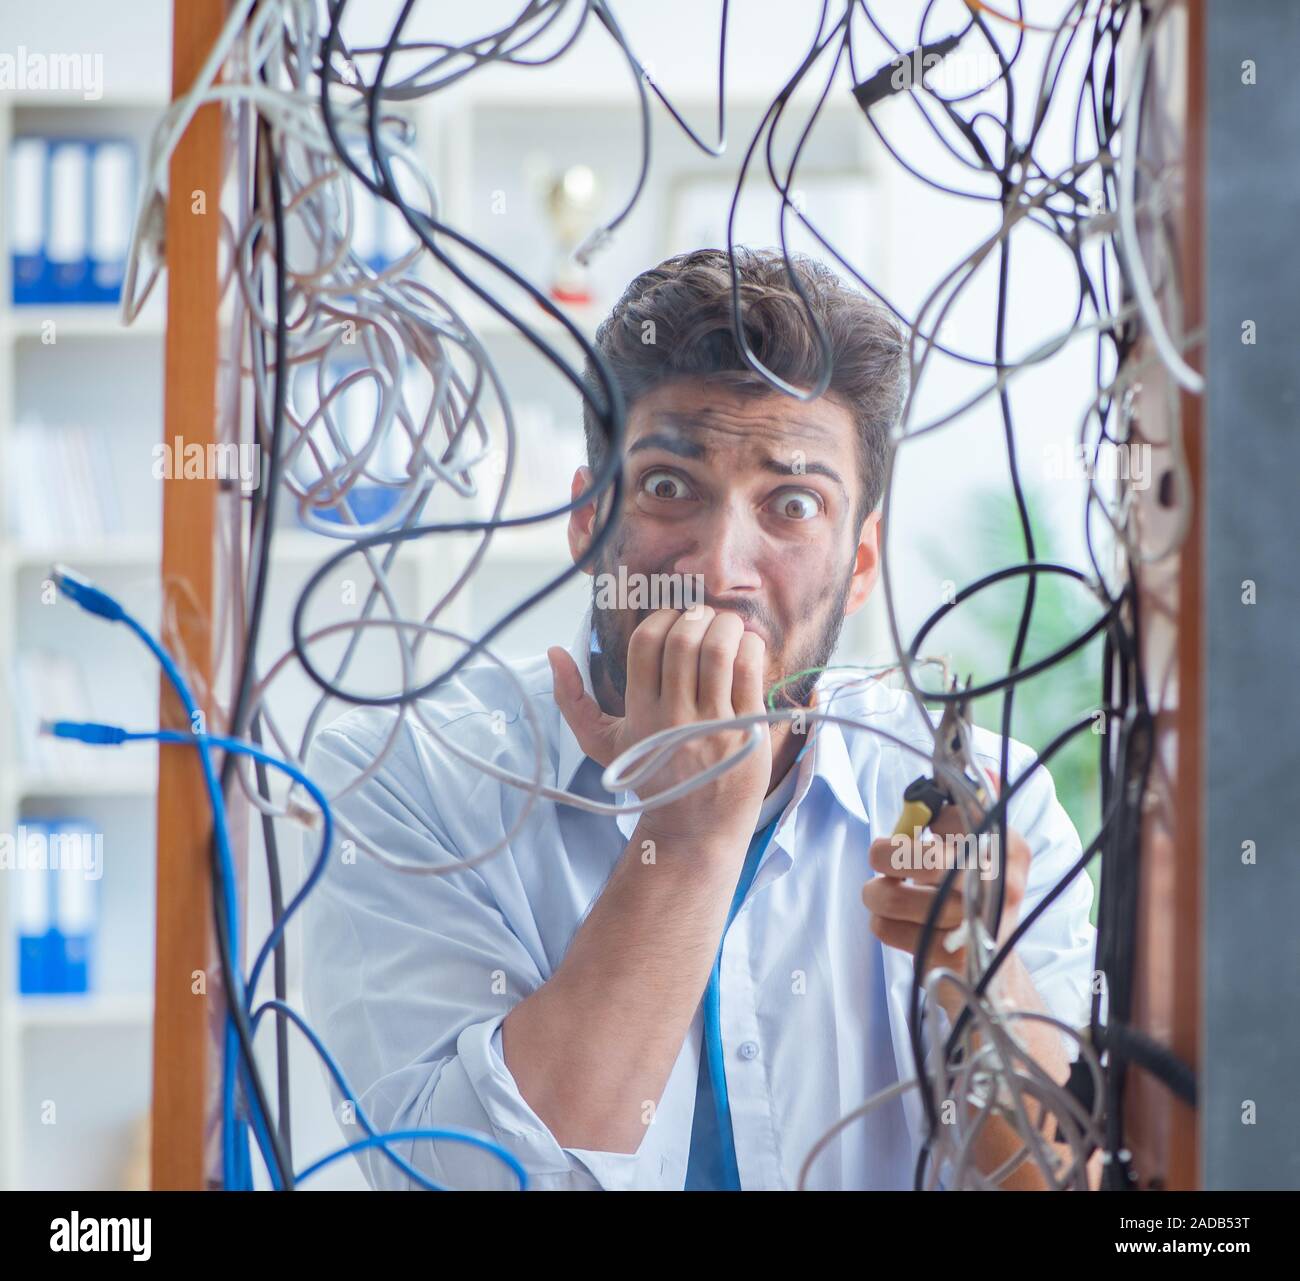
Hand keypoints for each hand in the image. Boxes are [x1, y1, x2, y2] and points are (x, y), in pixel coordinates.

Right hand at [549, 605, 769, 844]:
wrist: (695, 828)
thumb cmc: (649, 776)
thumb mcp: (603, 744)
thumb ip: (573, 700)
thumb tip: (554, 652)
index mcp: (640, 713)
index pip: (647, 643)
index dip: (662, 618)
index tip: (674, 620)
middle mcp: (675, 717)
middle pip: (684, 641)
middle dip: (697, 616)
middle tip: (704, 619)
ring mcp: (713, 724)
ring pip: (719, 650)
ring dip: (726, 625)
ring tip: (726, 626)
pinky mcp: (748, 730)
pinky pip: (749, 671)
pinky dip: (750, 646)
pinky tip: (746, 647)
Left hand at [862, 801, 1030, 1012]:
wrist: (994, 970)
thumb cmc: (975, 896)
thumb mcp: (985, 849)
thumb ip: (973, 809)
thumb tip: (982, 771)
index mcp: (1010, 847)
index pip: (948, 817)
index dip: (921, 824)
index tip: (923, 834)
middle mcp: (1001, 884)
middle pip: (920, 859)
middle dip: (884, 854)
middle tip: (882, 858)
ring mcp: (975, 925)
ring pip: (891, 896)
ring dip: (876, 893)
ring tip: (887, 893)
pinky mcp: (947, 958)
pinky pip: (885, 929)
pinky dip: (882, 923)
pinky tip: (902, 924)